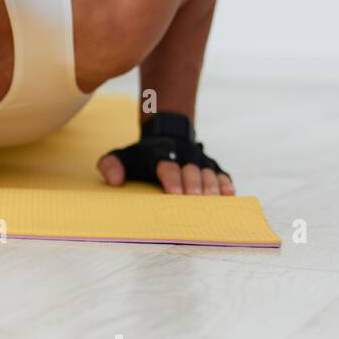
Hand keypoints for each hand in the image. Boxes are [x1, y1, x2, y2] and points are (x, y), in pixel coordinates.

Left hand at [97, 112, 233, 195]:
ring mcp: (201, 161)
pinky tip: (228, 197)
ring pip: (210, 173)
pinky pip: (223, 176)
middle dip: (195, 185)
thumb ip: (110, 166)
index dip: (172, 179)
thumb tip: (114, 180)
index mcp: (161, 155)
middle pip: (193, 171)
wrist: (166, 135)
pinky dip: (226, 186)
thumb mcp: (121, 156)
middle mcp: (184, 156)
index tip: (174, 193)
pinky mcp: (213, 167)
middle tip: (196, 200)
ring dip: (212, 188)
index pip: (168, 167)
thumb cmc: (141, 156)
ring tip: (213, 203)